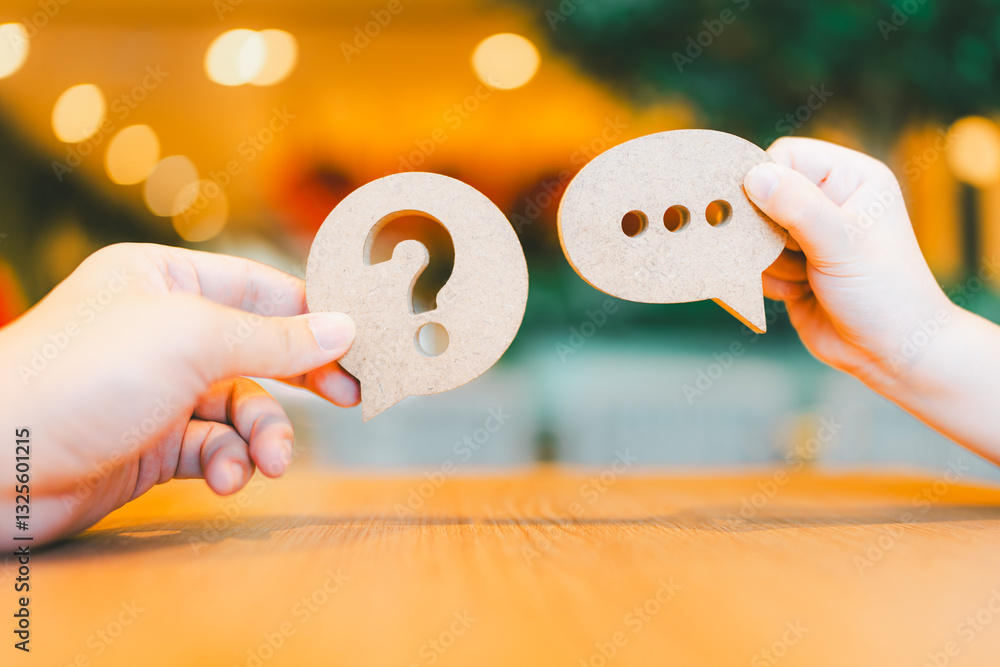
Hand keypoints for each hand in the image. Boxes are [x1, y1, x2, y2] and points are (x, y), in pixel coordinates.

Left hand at [0, 243, 357, 545]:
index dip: (314, 311)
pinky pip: (213, 447)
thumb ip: (275, 338)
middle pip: (259, 347)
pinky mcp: (152, 444)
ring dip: (264, 435)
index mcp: (166, 280)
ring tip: (270, 462)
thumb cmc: (84, 375)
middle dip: (304, 376)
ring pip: (242, 406)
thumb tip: (344, 327)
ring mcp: (158, 389)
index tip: (363, 339)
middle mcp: (163, 330)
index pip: (260, 286)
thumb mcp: (193, 339)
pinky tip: (229, 479)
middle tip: (350, 396)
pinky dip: (229, 463)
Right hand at [744, 137, 999, 457]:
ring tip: (805, 277)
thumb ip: (797, 208)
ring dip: (770, 259)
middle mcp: (829, 200)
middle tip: (791, 251)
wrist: (891, 354)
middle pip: (763, 194)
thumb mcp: (842, 244)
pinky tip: (799, 292)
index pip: (786, 157)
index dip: (768, 181)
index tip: (763, 214)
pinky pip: (755, 262)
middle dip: (766, 228)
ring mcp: (808, 234)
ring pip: (754, 231)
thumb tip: (754, 176)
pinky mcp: (791, 265)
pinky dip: (769, 280)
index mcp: (851, 178)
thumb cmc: (884, 294)